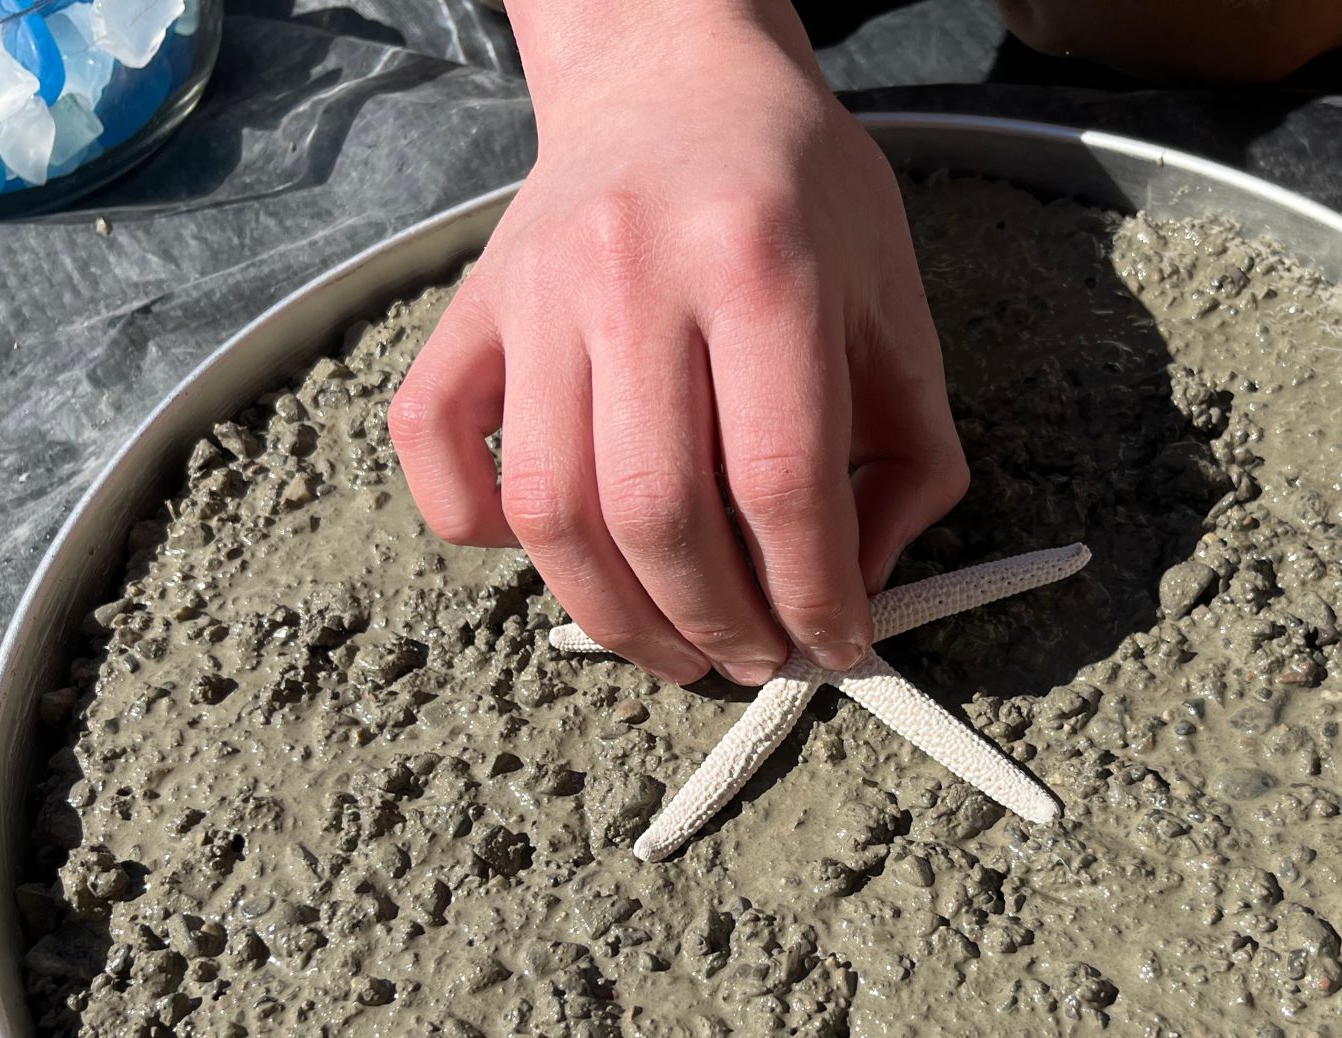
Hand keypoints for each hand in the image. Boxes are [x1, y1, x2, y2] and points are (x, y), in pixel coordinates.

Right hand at [388, 0, 967, 686]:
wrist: (674, 75)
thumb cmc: (798, 194)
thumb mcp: (894, 301)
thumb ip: (909, 448)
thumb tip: (862, 586)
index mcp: (761, 265)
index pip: (782, 483)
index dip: (814, 596)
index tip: (836, 646)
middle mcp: (633, 275)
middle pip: (656, 515)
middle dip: (716, 625)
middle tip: (754, 658)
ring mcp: (535, 292)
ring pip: (547, 509)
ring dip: (615, 617)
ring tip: (674, 648)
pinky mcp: (470, 307)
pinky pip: (431, 444)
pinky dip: (475, 528)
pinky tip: (555, 556)